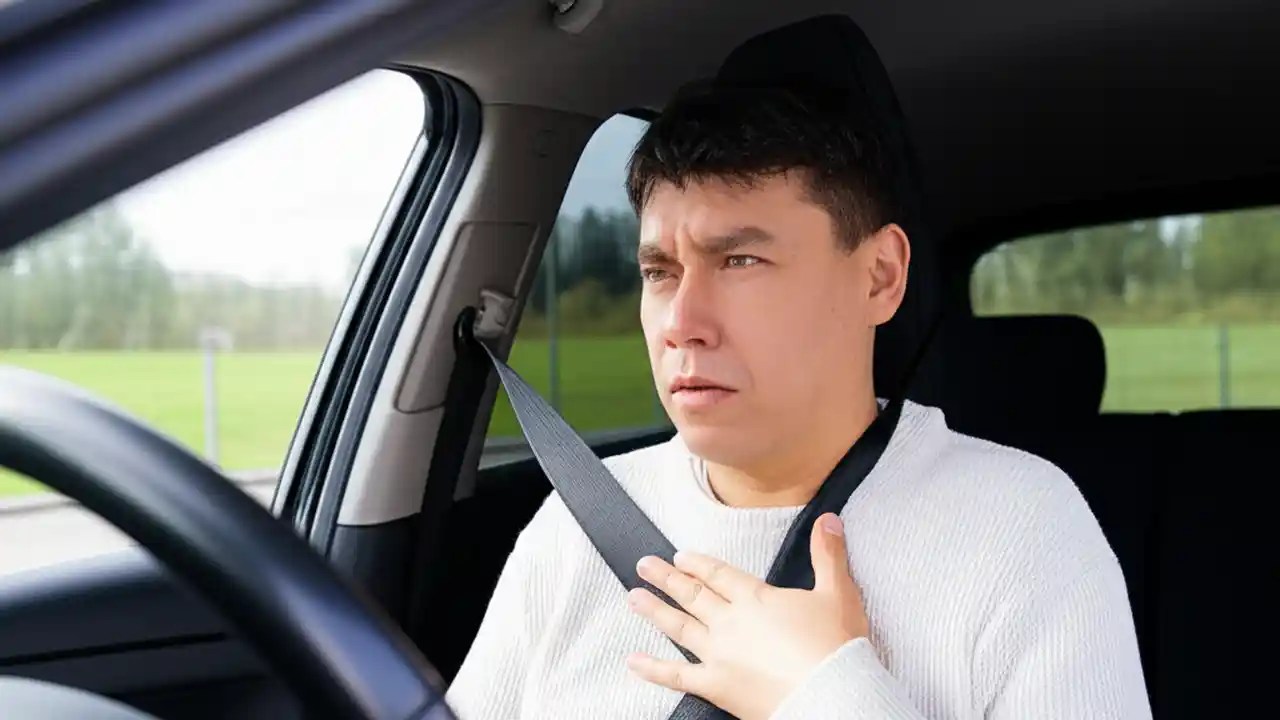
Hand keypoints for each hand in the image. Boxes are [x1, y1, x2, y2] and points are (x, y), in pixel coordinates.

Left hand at [625, 512, 868, 719]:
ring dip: (655, 610)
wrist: (832, 695)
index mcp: (756, 597)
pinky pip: (677, 675)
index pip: (719, 574)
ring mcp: (719, 653)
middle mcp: (731, 621)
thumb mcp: (838, 593)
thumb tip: (829, 518)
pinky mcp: (716, 685)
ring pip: (679, 626)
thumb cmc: (837, 647)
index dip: (698, 564)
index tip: (680, 556)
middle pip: (693, 594)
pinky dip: (652, 668)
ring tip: (634, 597)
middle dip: (667, 578)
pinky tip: (633, 661)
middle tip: (643, 565)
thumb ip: (829, 554)